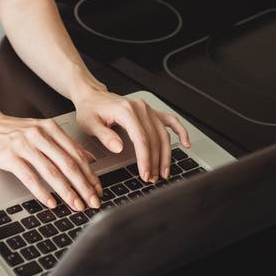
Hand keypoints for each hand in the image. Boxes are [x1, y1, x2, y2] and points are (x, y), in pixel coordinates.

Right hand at [0, 111, 103, 211]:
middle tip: (92, 202)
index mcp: (51, 129)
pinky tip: (50, 202)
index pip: (76, 154)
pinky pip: (29, 177)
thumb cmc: (15, 131)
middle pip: (67, 163)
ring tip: (76, 205)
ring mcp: (25, 145)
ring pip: (51, 171)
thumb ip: (65, 144)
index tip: (98, 190)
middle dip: (83, 185)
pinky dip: (42, 191)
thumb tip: (90, 159)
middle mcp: (40, 135)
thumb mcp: (43, 131)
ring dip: (66, 191)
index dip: (89, 174)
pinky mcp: (10, 156)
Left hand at [74, 89, 191, 183]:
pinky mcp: (150, 112)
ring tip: (164, 172)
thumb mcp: (90, 123)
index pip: (141, 138)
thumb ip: (104, 136)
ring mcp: (147, 109)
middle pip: (154, 138)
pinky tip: (186, 143)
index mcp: (126, 110)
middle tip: (152, 179)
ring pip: (163, 133)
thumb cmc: (90, 109)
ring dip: (166, 154)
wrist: (92, 96)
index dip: (145, 158)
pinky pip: (169, 120)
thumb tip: (119, 147)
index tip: (145, 174)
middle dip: (155, 161)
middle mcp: (140, 108)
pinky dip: (180, 131)